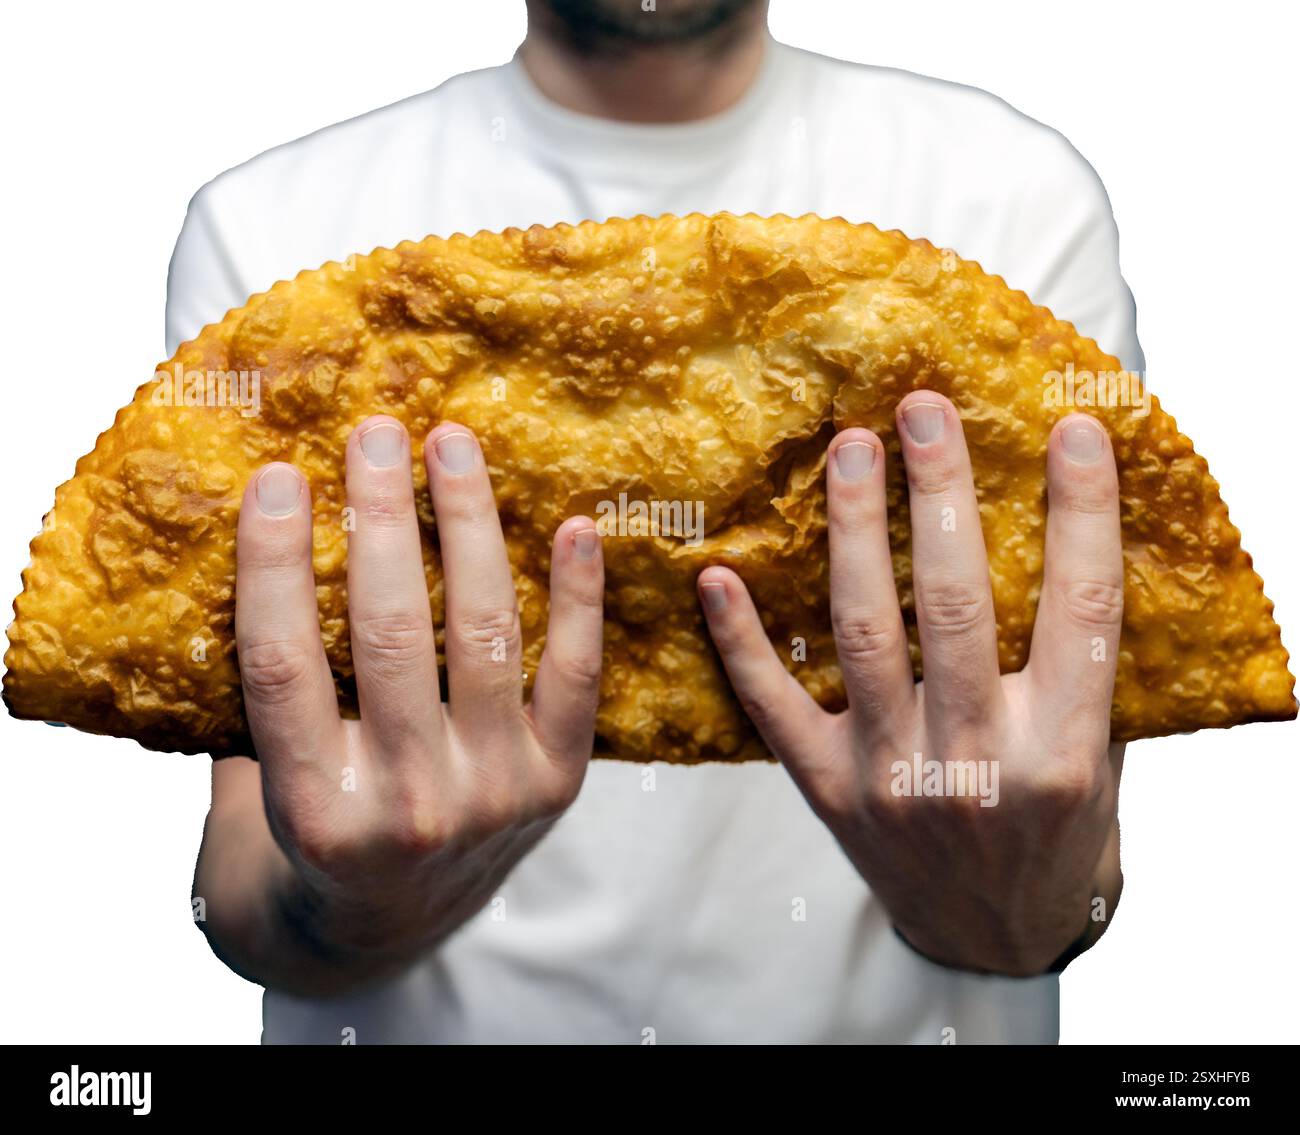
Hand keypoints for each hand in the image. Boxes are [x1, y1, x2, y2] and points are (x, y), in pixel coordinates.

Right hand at [231, 416, 602, 972]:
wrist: (388, 924)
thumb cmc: (317, 832)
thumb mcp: (263, 781)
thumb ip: (265, 686)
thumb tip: (258, 539)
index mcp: (314, 807)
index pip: (281, 661)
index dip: (275, 561)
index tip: (274, 477)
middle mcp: (408, 804)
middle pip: (388, 630)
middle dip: (380, 517)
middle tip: (375, 432)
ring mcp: (492, 792)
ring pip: (480, 631)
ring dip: (468, 525)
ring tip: (453, 446)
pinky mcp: (555, 781)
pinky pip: (574, 673)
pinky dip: (577, 596)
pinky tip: (573, 525)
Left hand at [698, 392, 1123, 974]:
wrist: (989, 935)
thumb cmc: (1052, 834)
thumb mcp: (1099, 760)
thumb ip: (1077, 668)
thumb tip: (1058, 533)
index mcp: (1063, 752)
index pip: (1081, 609)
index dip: (1079, 514)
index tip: (1070, 432)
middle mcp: (977, 765)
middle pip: (957, 608)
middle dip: (940, 498)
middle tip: (923, 411)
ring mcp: (891, 779)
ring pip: (864, 636)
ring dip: (854, 533)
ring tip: (848, 450)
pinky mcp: (827, 791)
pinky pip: (772, 705)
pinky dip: (741, 640)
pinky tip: (716, 575)